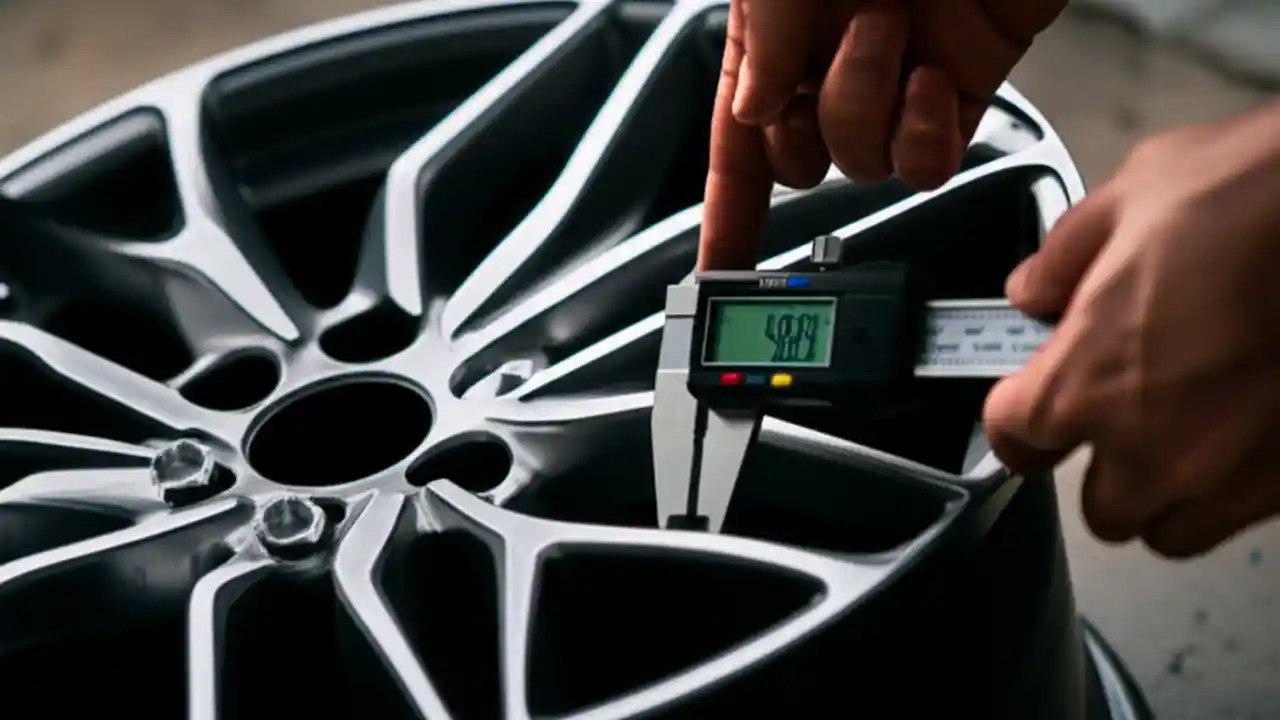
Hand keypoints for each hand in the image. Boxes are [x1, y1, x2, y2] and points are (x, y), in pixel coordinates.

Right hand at [698, 0, 1066, 269]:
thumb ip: (762, 37)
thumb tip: (750, 117)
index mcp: (773, 30)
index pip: (734, 142)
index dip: (724, 212)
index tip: (719, 273)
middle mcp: (827, 57)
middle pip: (797, 160)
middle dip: (805, 127)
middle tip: (825, 52)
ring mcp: (897, 74)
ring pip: (863, 161)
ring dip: (866, 108)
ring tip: (888, 31)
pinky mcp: (965, 79)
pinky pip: (931, 156)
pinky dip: (926, 133)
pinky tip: (930, 75)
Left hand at [984, 101, 1279, 558]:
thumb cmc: (1258, 194)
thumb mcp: (1136, 193)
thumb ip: (1065, 256)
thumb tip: (1034, 289)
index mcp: (1085, 383)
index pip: (1014, 436)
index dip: (1019, 410)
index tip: (1032, 393)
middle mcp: (1151, 450)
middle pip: (1100, 504)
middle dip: (1104, 462)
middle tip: (1126, 405)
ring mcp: (1230, 478)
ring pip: (1171, 528)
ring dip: (1168, 489)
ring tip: (1189, 424)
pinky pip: (1240, 515)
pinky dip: (1233, 485)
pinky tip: (1248, 424)